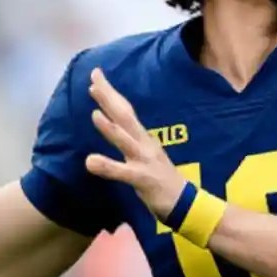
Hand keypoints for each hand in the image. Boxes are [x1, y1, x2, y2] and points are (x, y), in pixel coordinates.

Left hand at [84, 67, 185, 218]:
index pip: (124, 110)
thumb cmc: (160, 179)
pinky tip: (90, 162)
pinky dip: (107, 166)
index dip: (110, 93)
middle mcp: (144, 144)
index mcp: (143, 138)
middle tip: (93, 79)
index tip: (95, 74)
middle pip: (124, 117)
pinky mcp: (143, 179)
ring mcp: (144, 161)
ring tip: (94, 114)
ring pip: (125, 141)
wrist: (185, 202)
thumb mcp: (142, 155)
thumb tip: (110, 125)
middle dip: (109, 98)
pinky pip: (123, 173)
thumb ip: (127, 140)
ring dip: (110, 128)